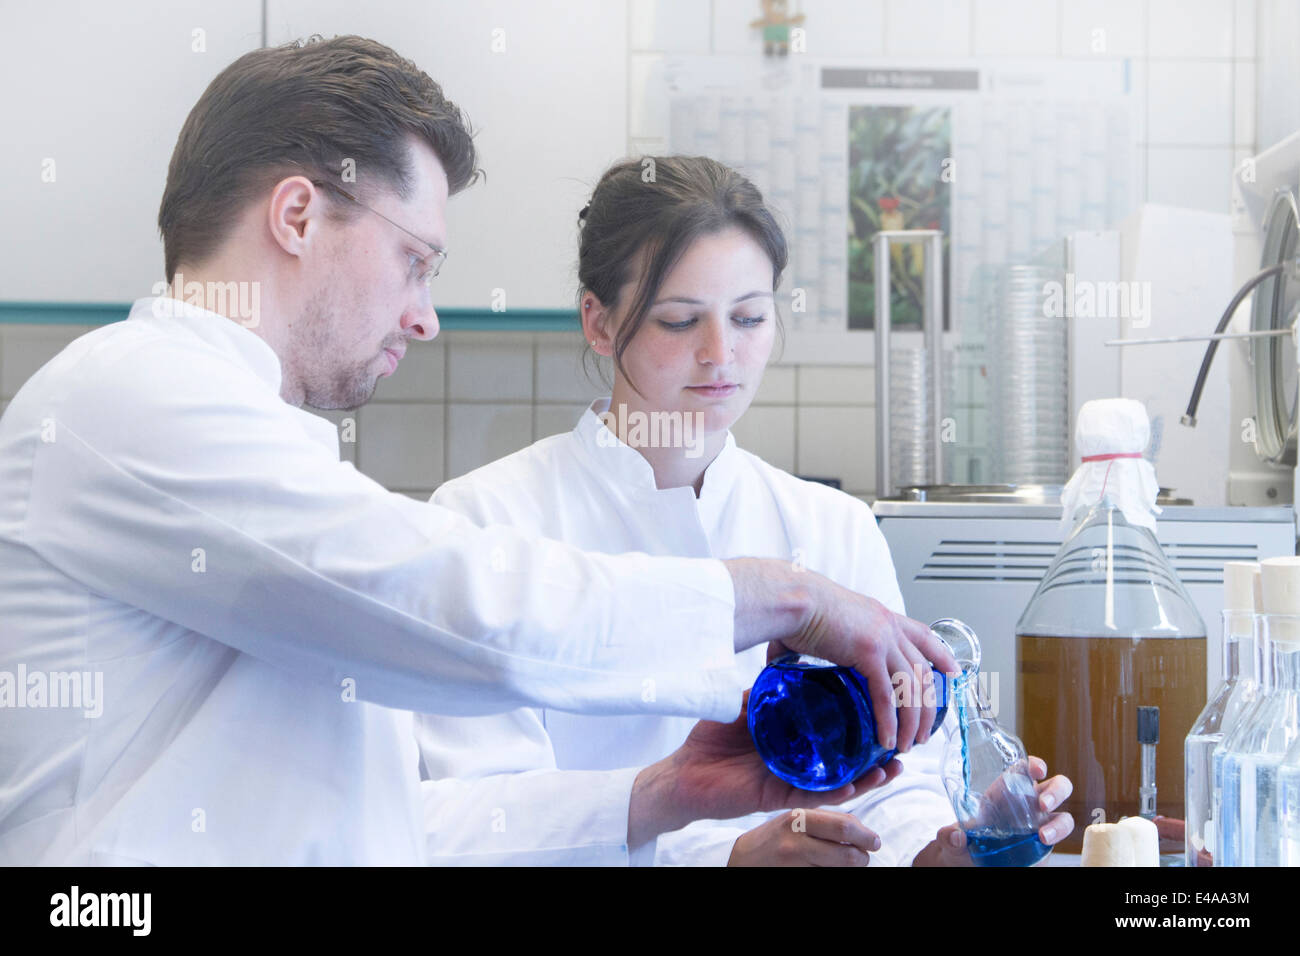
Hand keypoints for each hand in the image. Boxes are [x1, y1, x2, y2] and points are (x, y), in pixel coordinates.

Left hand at [628, 690, 903, 845]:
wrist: (682, 774)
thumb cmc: (710, 743)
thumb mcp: (744, 708)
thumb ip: (766, 693)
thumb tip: (785, 663)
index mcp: (793, 743)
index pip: (834, 735)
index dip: (862, 726)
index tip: (889, 709)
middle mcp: (798, 764)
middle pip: (847, 761)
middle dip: (879, 753)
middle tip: (907, 740)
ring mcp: (791, 782)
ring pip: (840, 783)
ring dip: (868, 777)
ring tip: (892, 767)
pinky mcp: (778, 798)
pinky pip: (812, 796)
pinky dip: (835, 791)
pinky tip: (853, 784)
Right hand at [727, 557, 956, 755]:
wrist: (792, 597)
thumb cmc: (795, 605)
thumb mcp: (816, 623)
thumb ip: (805, 645)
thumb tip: (775, 661)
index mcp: (880, 617)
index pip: (923, 635)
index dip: (941, 655)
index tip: (953, 673)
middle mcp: (888, 626)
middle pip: (923, 671)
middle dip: (929, 706)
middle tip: (926, 731)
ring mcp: (882, 638)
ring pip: (911, 687)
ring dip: (913, 721)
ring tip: (908, 745)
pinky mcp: (869, 652)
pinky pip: (886, 694)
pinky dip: (889, 721)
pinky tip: (888, 739)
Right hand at [728, 809, 879, 866]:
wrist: (741, 860)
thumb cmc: (774, 837)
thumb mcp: (795, 820)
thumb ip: (826, 820)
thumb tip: (861, 829)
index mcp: (798, 819)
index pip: (844, 827)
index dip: (866, 836)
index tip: (874, 841)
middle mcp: (795, 842)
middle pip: (848, 854)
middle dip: (863, 857)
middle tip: (865, 855)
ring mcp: (794, 864)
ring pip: (840, 870)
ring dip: (850, 868)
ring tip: (848, 862)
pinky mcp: (795, 878)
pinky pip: (825, 877)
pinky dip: (835, 873)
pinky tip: (829, 868)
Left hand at [912, 756, 1074, 865]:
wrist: (971, 861)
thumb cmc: (966, 840)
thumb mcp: (953, 837)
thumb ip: (950, 836)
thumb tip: (955, 836)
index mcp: (1007, 789)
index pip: (1026, 768)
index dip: (1035, 764)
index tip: (1036, 769)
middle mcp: (1029, 801)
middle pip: (1056, 785)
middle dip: (1056, 790)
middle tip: (1043, 804)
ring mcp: (1040, 821)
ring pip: (1064, 813)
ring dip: (1060, 822)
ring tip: (1043, 834)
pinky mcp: (1046, 839)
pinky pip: (1060, 834)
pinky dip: (1058, 836)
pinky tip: (1044, 841)